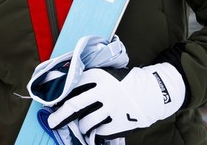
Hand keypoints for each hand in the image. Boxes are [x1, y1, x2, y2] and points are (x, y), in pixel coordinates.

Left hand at [47, 63, 185, 139]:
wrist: (155, 92)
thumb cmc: (127, 83)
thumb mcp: (109, 75)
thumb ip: (92, 81)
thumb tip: (68, 91)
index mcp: (100, 76)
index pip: (73, 86)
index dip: (61, 95)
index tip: (54, 102)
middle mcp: (104, 92)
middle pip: (74, 105)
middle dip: (60, 116)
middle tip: (52, 122)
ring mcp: (112, 108)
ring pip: (87, 122)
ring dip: (81, 126)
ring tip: (81, 126)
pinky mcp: (121, 122)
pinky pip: (101, 131)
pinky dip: (96, 132)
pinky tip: (97, 129)